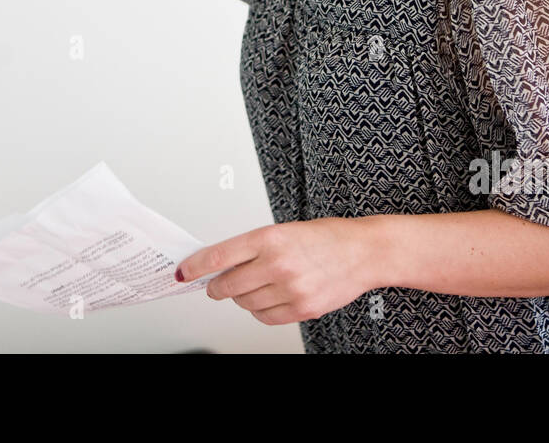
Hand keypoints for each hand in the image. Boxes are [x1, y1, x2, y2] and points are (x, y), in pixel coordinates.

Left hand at [175, 218, 379, 325]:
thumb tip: (220, 265)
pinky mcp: (302, 309)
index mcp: (270, 237)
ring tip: (255, 286)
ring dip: (241, 298)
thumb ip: (252, 247)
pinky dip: (259, 311)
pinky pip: (265, 317)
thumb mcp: (284, 231)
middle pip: (227, 285)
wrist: (364, 252)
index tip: (184, 272)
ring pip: (245, 303)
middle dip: (216, 287)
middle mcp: (278, 263)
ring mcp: (291, 289)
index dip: (195, 266)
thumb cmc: (326, 237)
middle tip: (216, 285)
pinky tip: (268, 298)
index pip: (219, 255)